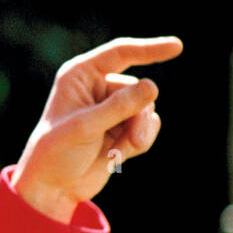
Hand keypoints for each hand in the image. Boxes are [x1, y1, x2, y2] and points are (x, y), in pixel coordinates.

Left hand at [10, 36, 183, 221]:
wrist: (54, 187)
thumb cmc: (57, 151)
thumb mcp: (86, 127)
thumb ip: (119, 107)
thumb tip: (152, 86)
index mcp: (80, 76)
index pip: (120, 53)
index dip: (149, 49)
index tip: (178, 46)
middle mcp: (97, 86)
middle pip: (139, 89)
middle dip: (138, 116)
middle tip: (130, 140)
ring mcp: (111, 107)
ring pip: (147, 109)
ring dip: (139, 132)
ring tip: (118, 151)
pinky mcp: (122, 127)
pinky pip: (149, 126)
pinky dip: (140, 141)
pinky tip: (118, 155)